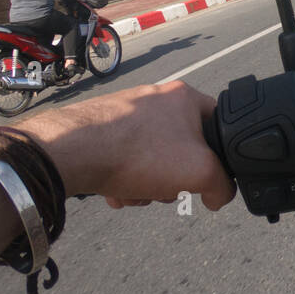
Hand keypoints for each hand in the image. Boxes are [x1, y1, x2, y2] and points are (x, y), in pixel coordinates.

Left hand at [19, 81, 235, 209]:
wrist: (72, 153)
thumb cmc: (138, 153)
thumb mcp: (200, 173)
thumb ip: (222, 185)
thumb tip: (218, 196)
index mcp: (185, 97)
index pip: (219, 125)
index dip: (219, 156)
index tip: (205, 176)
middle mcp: (156, 98)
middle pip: (182, 147)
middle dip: (174, 178)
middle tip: (165, 190)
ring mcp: (126, 112)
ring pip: (151, 156)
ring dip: (147, 184)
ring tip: (134, 194)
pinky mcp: (101, 127)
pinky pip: (123, 158)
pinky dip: (123, 179)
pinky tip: (115, 192)